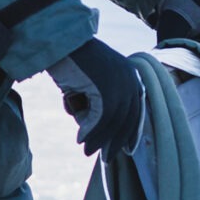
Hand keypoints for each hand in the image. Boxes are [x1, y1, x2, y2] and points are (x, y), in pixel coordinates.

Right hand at [50, 39, 144, 157]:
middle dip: (116, 141)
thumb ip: (101, 101)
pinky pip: (100, 118)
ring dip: (98, 139)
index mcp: (131, 76)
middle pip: (127, 119)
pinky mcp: (105, 89)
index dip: (133, 132)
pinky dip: (89, 131)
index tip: (129, 149)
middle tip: (107, 157)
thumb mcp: (93, 81)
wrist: (62, 42)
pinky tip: (80, 139)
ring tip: (87, 150)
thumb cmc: (73, 61)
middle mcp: (130, 80)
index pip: (137, 110)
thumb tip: (97, 129)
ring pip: (112, 122)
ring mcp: (119, 84)